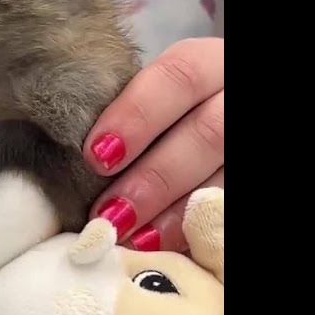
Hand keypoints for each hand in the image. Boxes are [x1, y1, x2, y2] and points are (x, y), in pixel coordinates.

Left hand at [83, 38, 223, 252]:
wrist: (207, 130)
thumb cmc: (169, 115)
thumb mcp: (159, 99)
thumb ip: (129, 114)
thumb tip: (67, 154)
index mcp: (211, 65)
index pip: (180, 75)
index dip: (137, 114)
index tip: (94, 155)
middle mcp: (236, 99)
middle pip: (208, 133)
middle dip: (154, 177)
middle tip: (107, 213)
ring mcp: (243, 150)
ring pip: (225, 180)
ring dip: (174, 215)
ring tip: (128, 239)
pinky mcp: (248, 181)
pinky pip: (226, 210)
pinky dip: (193, 233)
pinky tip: (160, 249)